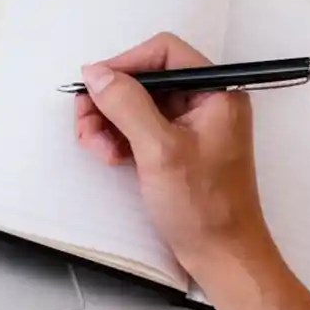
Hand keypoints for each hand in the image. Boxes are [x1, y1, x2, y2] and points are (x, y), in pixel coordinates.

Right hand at [73, 32, 271, 275]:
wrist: (222, 256)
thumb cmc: (204, 208)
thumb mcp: (159, 150)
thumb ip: (127, 104)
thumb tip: (96, 73)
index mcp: (216, 92)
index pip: (164, 53)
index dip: (126, 65)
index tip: (96, 87)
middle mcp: (206, 102)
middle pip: (146, 79)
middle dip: (111, 100)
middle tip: (87, 125)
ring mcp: (192, 125)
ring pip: (137, 104)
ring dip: (109, 122)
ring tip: (98, 148)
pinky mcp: (178, 146)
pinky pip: (140, 127)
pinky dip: (119, 138)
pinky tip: (111, 156)